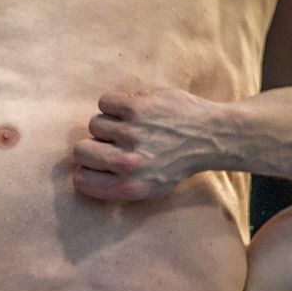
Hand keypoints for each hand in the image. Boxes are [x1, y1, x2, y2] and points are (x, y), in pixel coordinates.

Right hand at [72, 88, 219, 201]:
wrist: (211, 135)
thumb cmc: (178, 162)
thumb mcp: (151, 189)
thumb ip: (115, 185)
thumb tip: (80, 172)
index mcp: (130, 186)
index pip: (80, 179)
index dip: (86, 168)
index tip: (95, 163)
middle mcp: (129, 163)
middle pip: (80, 150)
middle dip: (92, 144)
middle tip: (111, 141)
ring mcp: (132, 132)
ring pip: (94, 123)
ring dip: (109, 122)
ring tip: (131, 124)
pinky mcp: (137, 106)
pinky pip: (105, 101)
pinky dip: (115, 103)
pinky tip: (133, 109)